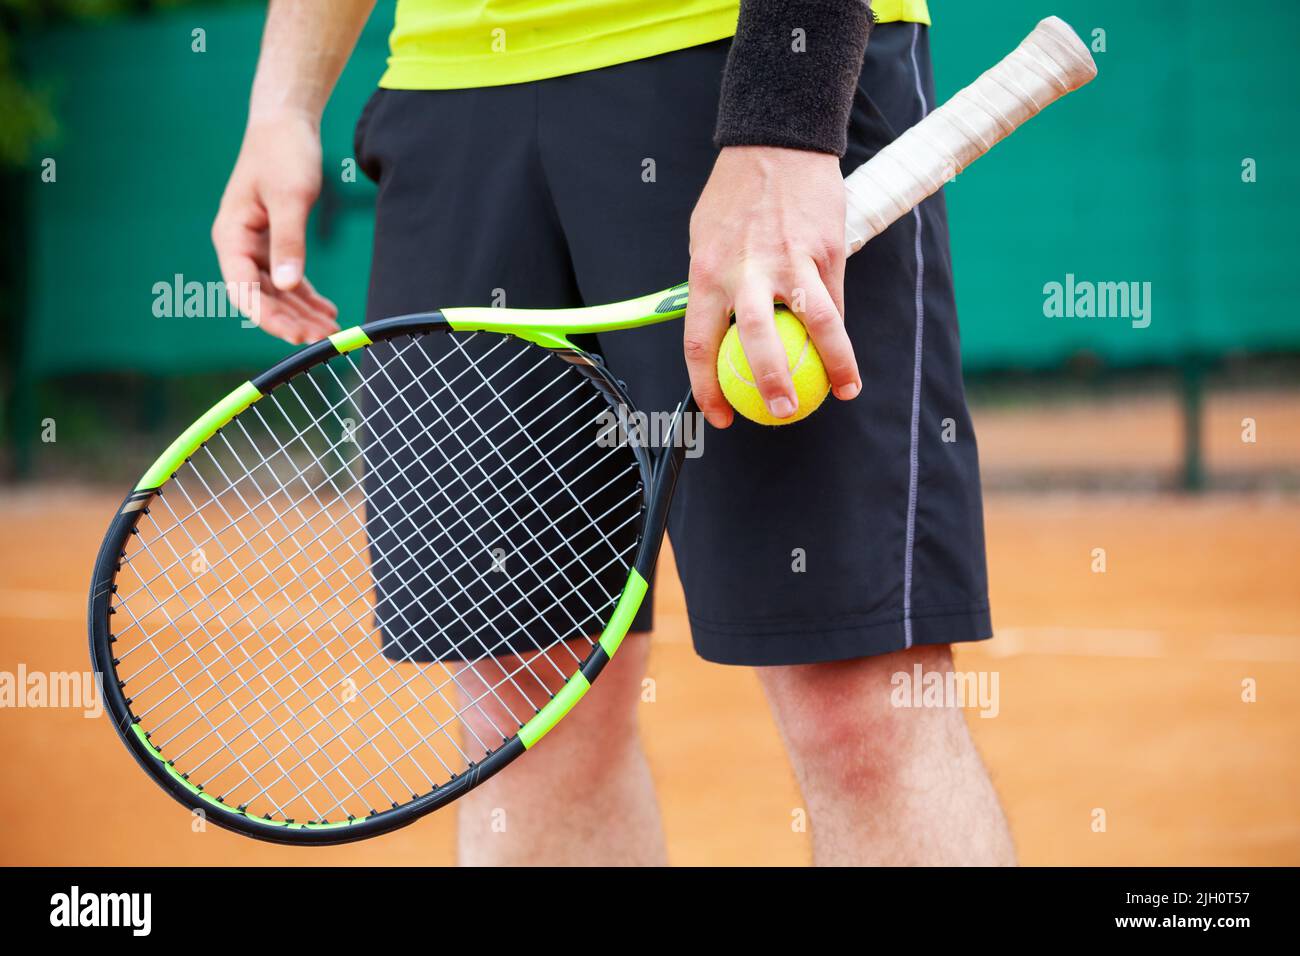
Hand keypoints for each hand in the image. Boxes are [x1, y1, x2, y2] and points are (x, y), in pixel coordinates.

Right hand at [212, 109, 338, 344]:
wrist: (286, 123)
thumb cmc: (283, 153)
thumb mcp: (290, 197)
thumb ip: (289, 241)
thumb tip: (289, 285)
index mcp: (231, 236)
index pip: (245, 290)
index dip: (269, 318)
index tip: (297, 337)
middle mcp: (239, 245)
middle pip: (262, 296)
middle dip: (291, 320)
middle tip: (324, 338)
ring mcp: (256, 245)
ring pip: (278, 291)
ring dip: (302, 312)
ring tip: (332, 329)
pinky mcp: (274, 240)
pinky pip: (289, 277)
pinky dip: (306, 295)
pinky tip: (327, 310)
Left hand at [684, 145, 860, 427]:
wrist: (776, 141)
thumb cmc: (736, 196)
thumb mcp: (705, 238)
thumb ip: (712, 286)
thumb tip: (715, 332)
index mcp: (707, 273)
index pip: (700, 344)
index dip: (707, 388)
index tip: (720, 415)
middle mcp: (747, 270)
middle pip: (758, 341)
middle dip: (770, 386)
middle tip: (781, 413)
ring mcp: (790, 260)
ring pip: (815, 324)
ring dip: (832, 365)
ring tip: (840, 392)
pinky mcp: (825, 249)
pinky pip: (834, 299)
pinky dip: (841, 334)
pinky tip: (847, 360)